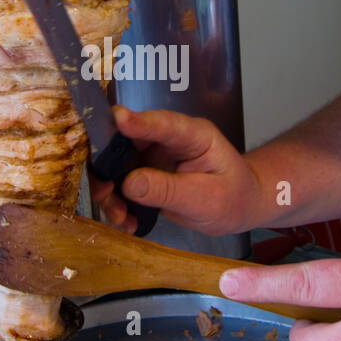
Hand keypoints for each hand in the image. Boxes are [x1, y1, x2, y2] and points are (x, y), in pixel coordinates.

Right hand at [91, 104, 258, 235]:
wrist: (237, 207)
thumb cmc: (232, 197)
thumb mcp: (207, 199)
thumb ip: (169, 190)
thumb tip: (129, 183)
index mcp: (192, 135)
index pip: (164, 124)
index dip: (139, 122)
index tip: (117, 118)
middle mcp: (167, 140)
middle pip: (127, 141)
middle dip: (108, 165)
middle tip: (103, 192)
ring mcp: (153, 156)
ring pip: (117, 165)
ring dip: (111, 191)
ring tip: (120, 217)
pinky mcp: (144, 174)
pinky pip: (121, 184)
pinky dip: (119, 204)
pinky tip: (128, 222)